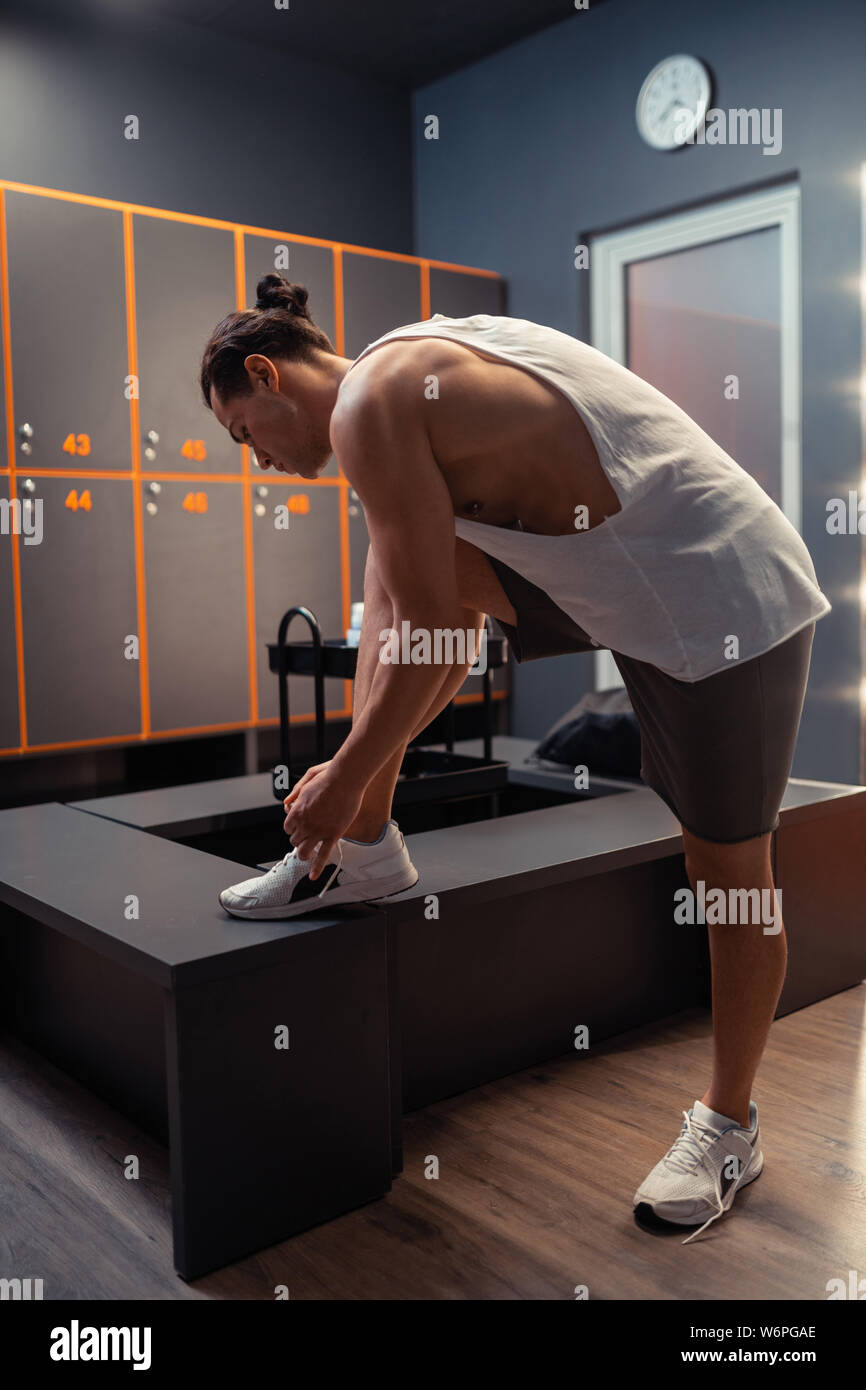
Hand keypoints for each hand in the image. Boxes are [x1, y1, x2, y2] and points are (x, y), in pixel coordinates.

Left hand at [282, 765, 364, 880]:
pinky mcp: (333, 835)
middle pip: (294, 840)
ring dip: (303, 854)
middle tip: (306, 838)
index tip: (299, 827)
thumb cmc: (328, 778)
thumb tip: (287, 804)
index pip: (288, 828)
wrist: (345, 779)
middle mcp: (305, 824)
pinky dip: (317, 867)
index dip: (293, 829)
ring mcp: (318, 831)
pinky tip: (313, 876)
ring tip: (306, 855)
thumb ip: (295, 795)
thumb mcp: (305, 783)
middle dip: (299, 839)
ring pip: (304, 851)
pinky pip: (323, 855)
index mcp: (297, 811)